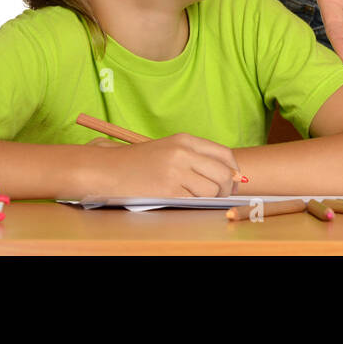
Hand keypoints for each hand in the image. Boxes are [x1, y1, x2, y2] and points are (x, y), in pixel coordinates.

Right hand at [86, 133, 241, 196]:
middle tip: (223, 196)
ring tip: (199, 199)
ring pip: (211, 189)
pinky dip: (194, 203)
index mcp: (185, 140)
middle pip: (223, 173)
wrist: (107, 169)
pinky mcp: (168, 190)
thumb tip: (228, 176)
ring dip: (211, 198)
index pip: (224, 154)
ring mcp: (176, 171)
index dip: (234, 170)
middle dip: (228, 188)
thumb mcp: (169, 150)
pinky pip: (194, 200)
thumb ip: (195, 158)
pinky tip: (185, 201)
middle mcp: (183, 152)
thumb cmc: (138, 163)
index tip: (235, 181)